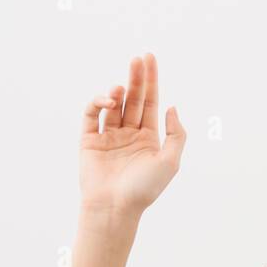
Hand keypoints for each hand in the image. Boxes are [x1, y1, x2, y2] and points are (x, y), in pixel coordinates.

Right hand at [79, 53, 185, 214]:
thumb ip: (176, 134)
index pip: (150, 103)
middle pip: (134, 99)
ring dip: (118, 91)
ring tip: (120, 86)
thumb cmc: (144, 189)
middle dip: (136, 78)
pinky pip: (92, 115)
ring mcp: (108, 137)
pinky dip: (98, 103)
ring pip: (114, 106)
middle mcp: (129, 135)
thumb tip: (172, 107)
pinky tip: (108, 101)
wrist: (115, 208)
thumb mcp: (170, 162)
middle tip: (138, 59)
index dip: (151, 80)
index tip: (149, 59)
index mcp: (148, 139)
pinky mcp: (89, 141)